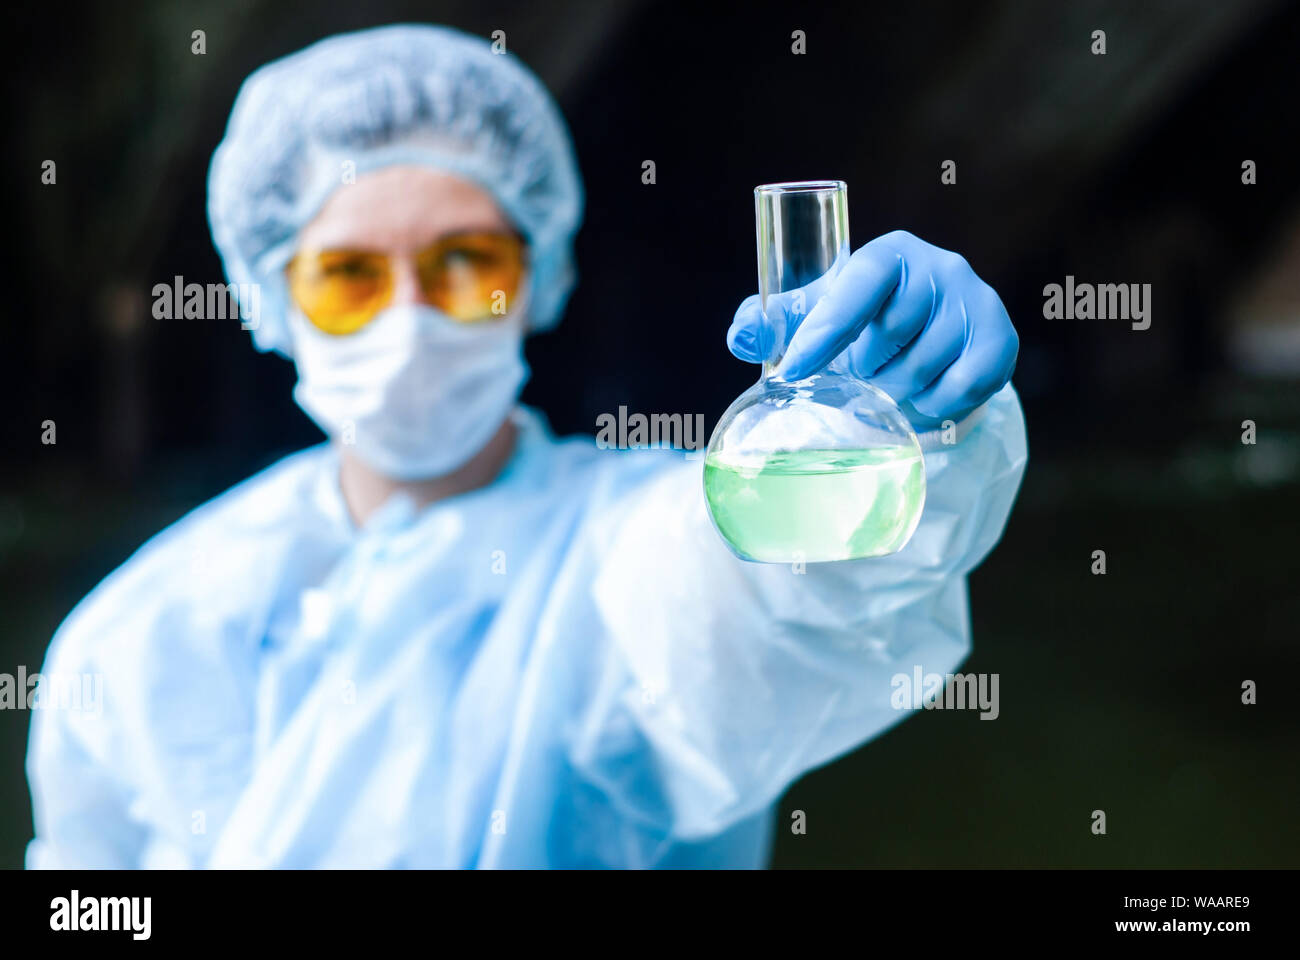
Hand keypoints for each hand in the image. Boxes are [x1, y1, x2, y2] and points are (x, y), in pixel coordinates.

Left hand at [727, 230, 1017, 424]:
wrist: (932, 334)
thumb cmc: (861, 320)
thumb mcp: (815, 313)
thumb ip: (771, 322)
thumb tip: (740, 337)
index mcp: (890, 253)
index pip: (858, 285)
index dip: (825, 329)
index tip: (794, 371)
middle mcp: (941, 267)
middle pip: (889, 338)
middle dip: (865, 368)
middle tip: (862, 370)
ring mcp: (977, 301)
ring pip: (922, 369)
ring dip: (897, 390)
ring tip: (891, 381)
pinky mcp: (1000, 340)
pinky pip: (960, 389)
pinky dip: (934, 405)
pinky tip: (924, 395)